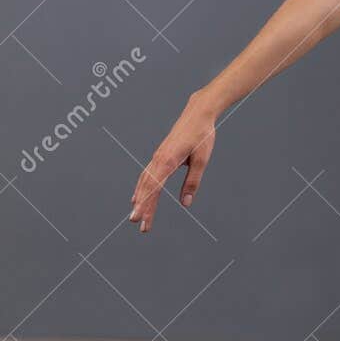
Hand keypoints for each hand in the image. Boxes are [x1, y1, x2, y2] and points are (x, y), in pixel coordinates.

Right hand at [129, 93, 216, 233]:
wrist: (198, 114)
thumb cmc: (202, 136)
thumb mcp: (201, 160)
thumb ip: (192, 182)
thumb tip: (186, 203)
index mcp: (168, 161)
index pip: (154, 187)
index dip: (146, 205)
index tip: (140, 219)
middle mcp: (158, 159)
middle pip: (147, 188)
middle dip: (143, 208)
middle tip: (140, 227)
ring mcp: (157, 157)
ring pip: (145, 181)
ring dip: (141, 199)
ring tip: (137, 216)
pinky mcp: (160, 155)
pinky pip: (147, 174)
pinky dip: (142, 187)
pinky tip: (138, 196)